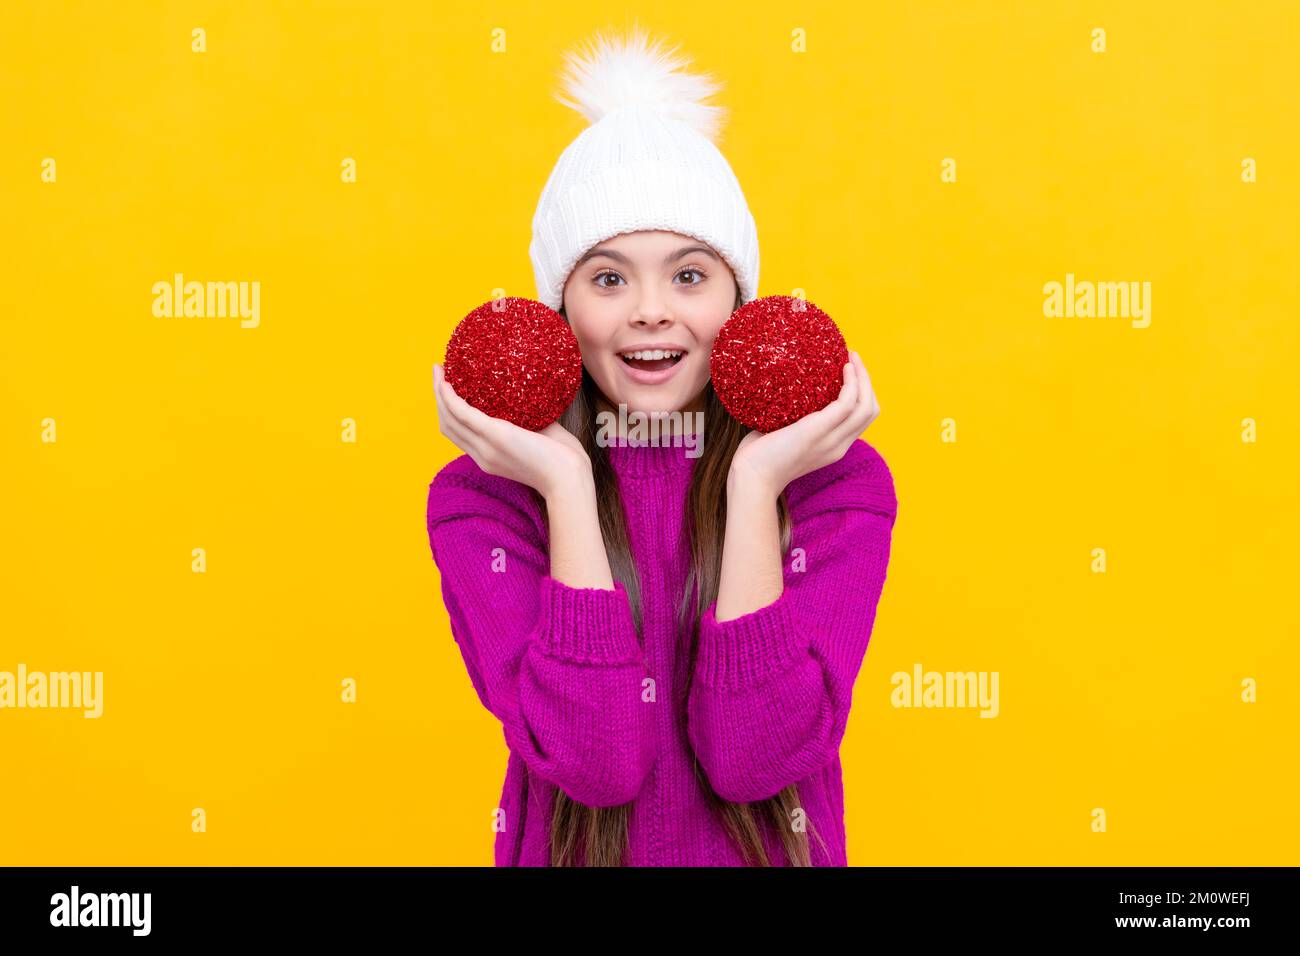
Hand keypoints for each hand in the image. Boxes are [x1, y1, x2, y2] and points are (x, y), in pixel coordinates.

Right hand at [433, 363, 591, 498]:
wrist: (569, 478)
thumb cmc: (563, 459)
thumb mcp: (541, 436)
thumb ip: (530, 419)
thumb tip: (531, 394)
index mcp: (490, 457)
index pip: (459, 436)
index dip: (448, 412)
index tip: (448, 390)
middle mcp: (482, 455)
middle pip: (448, 426)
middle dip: (437, 399)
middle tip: (437, 373)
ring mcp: (486, 447)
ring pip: (450, 419)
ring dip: (439, 393)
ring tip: (438, 370)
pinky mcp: (494, 436)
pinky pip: (463, 414)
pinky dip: (450, 398)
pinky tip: (446, 383)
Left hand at [728, 350, 879, 495]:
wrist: (750, 478)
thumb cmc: (759, 457)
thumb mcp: (783, 436)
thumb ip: (791, 419)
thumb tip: (784, 392)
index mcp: (833, 447)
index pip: (861, 420)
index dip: (862, 393)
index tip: (850, 371)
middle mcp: (838, 446)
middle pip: (870, 411)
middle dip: (867, 381)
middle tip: (854, 358)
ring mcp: (831, 440)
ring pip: (865, 406)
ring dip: (863, 377)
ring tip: (852, 357)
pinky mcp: (818, 431)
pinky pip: (847, 403)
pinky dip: (851, 383)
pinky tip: (843, 367)